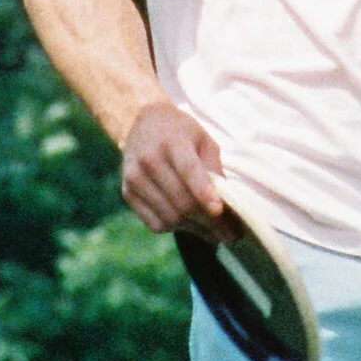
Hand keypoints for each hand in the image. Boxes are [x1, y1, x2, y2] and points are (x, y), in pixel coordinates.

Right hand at [120, 99, 228, 235]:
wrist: (140, 125)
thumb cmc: (181, 133)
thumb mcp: (203, 140)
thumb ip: (213, 168)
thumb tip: (226, 204)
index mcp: (172, 141)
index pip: (187, 169)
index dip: (203, 192)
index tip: (219, 211)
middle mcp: (148, 160)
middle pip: (182, 201)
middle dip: (210, 223)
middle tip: (232, 235)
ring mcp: (135, 179)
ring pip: (170, 217)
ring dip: (197, 230)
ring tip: (216, 234)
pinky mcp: (128, 194)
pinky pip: (156, 224)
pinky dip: (177, 229)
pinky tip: (191, 225)